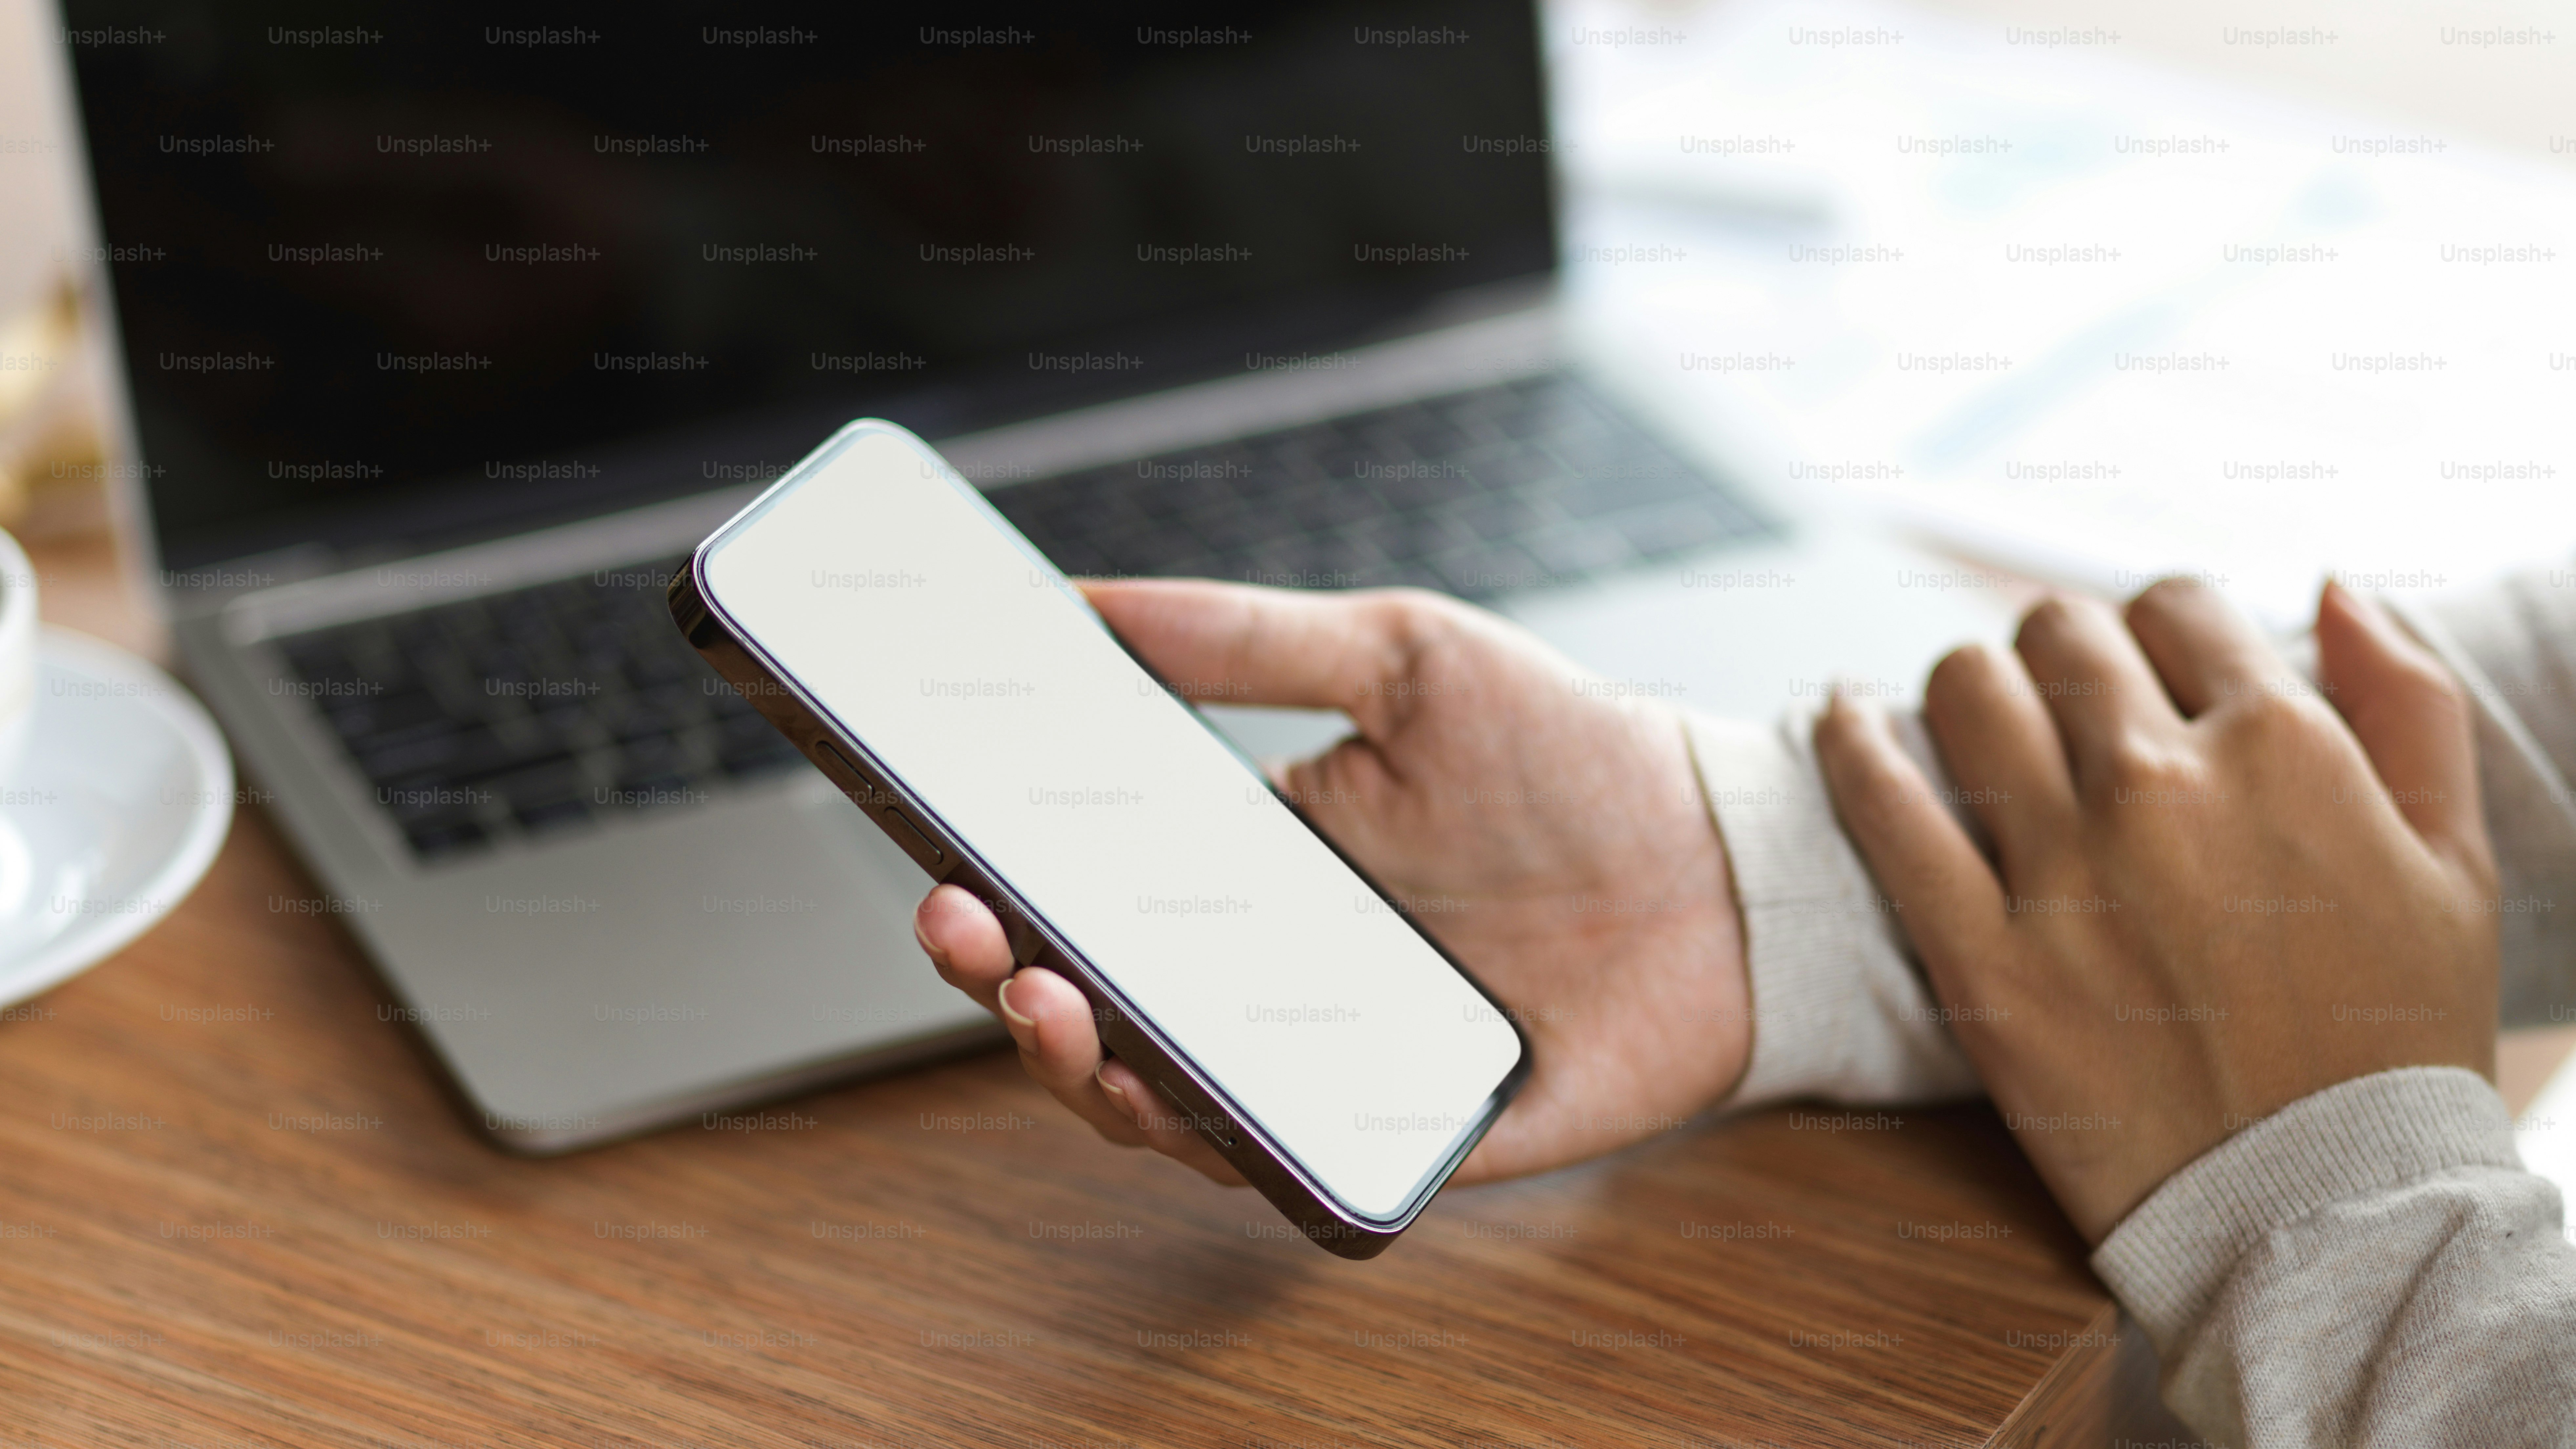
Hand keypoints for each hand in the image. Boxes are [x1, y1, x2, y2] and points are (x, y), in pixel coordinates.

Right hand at [913, 578, 1747, 1186]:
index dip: (1001, 889)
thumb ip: (1245, 637)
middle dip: (1006, 982)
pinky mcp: (1406, 1140)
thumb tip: (1080, 597)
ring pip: (1168, 1102)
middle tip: (965, 932)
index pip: (1091, 893)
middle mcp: (1272, 974)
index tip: (937, 855)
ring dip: (1086, 1068)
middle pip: (1102, 1008)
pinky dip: (1228, 1145)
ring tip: (1052, 1005)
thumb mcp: (1405, 656)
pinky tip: (1180, 1099)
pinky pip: (1293, 1164)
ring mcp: (1330, 1064)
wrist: (1726, 863)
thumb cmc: (1573, 754)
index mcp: (1253, 867)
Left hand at [1815, 578, 2497, 1242]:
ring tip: (1974, 721)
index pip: (2177, 607)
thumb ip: (2407, 700)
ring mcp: (2062, 872)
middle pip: (2061, 636)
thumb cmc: (2398, 1037)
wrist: (2330, 1207)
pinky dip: (1848, 741)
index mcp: (2280, 748)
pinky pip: (1883, 806)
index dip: (2162, 631)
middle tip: (2064, 705)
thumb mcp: (2454, 858)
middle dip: (2064, 654)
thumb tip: (2334, 585)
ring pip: (1965, 690)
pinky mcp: (1980, 957)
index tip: (2153, 674)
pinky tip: (1841, 717)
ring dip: (1966, 687)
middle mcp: (2162, 786)